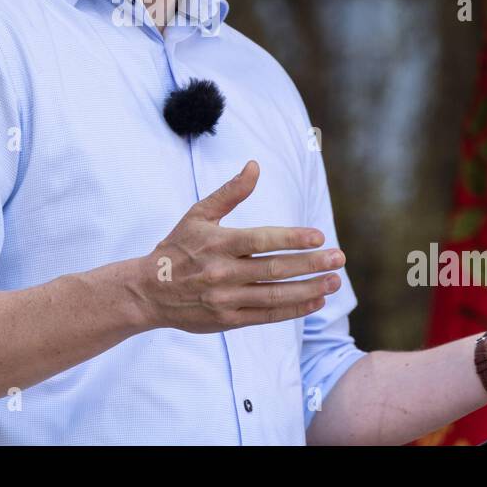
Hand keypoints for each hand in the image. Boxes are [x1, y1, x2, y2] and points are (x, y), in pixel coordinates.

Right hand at [132, 160, 344, 333]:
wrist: (147, 291)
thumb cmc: (177, 247)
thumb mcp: (198, 215)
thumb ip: (230, 192)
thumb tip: (254, 165)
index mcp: (218, 244)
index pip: (261, 240)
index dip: (292, 238)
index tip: (319, 236)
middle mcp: (223, 273)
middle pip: (275, 270)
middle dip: (311, 264)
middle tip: (339, 257)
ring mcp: (226, 299)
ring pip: (275, 296)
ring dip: (309, 289)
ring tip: (334, 281)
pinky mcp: (227, 320)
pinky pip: (267, 315)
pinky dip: (294, 309)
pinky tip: (315, 301)